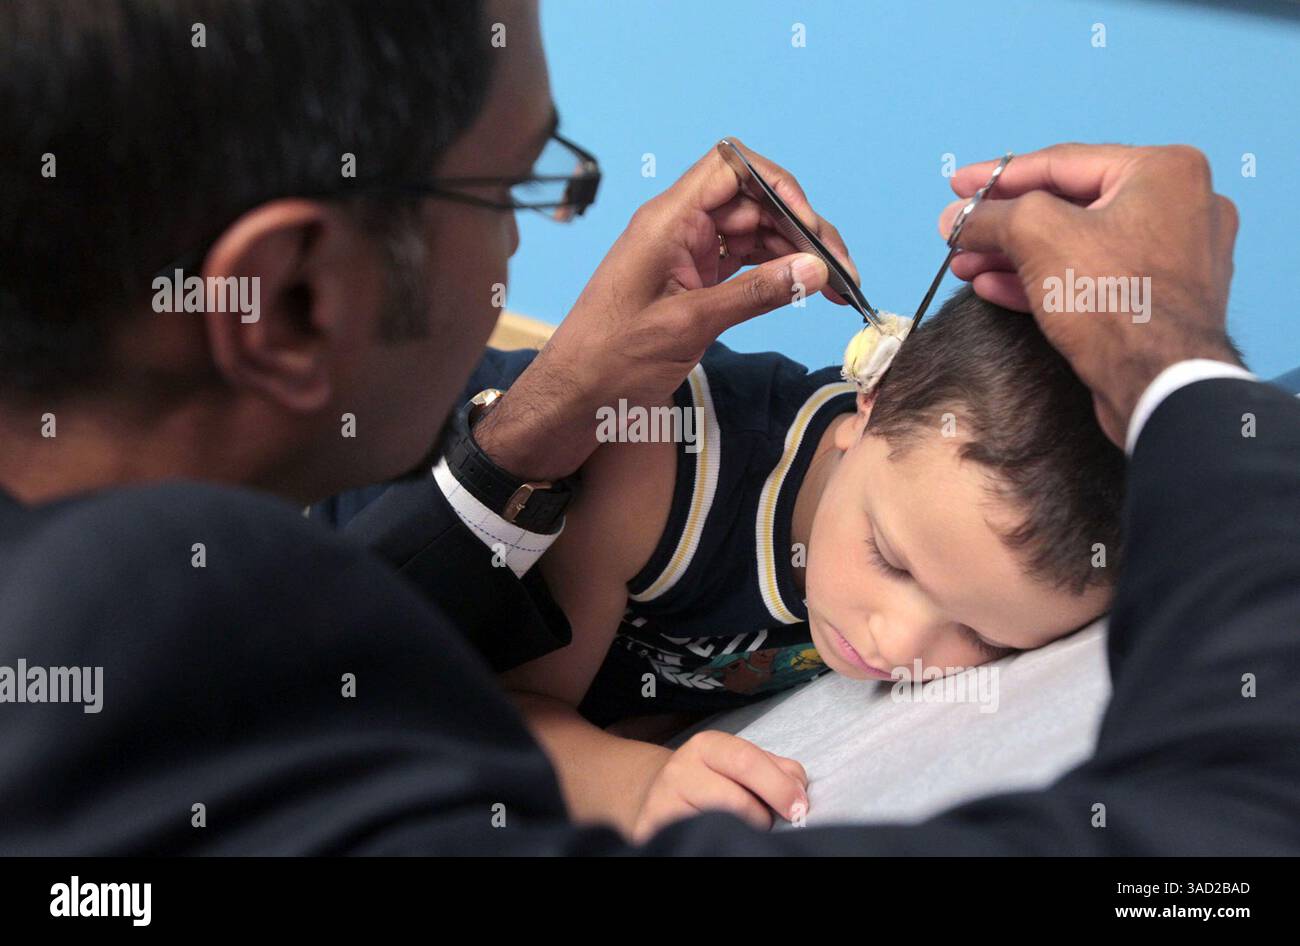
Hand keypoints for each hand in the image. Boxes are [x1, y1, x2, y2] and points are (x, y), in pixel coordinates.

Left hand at [477, 138, 856, 480]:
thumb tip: (815, 271)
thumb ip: (755, 294)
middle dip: (802, 229)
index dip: (779, 186)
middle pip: (754, 203)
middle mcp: (678, 225)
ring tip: (836, 288)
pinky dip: (775, 274)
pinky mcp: (691, 280)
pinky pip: (742, 262)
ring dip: (796, 255)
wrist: (572, 397)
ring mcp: (685, 252)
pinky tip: (803, 291)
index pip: (732, 167)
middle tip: (842, 271)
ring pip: (754, 233)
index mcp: (667, 218)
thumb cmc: (611, 359)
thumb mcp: (688, 325)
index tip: (812, 227)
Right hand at [631, 730, 808, 843]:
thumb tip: (798, 788)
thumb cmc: (711, 780)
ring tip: (745, 827)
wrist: (658, 795)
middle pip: (736, 798)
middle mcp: (681, 769)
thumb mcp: (738, 763)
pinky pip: (699, 838)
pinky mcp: (654, 828)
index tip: (800, 807)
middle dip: (765, 815)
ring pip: (720, 824)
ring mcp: (664, 801)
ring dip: (745, 831)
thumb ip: (773, 768)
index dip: (779, 786)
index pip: (747, 761)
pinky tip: (723, 836)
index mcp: (707, 746)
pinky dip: (720, 839)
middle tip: (779, 822)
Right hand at [938, 143, 1241, 444]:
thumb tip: (956, 218)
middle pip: (1068, 205)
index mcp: (1164, 170)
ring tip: (965, 266)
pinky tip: (994, 286)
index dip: (998, 175)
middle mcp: (1178, 205)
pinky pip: (1092, 275)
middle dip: (1003, 224)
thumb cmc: (1113, 298)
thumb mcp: (1037, 236)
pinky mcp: (1157, 299)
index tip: (957, 187)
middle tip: (958, 234)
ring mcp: (1173, 255)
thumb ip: (991, 216)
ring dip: (1014, 255)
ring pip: (1076, 244)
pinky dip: (1043, 278)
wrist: (1159, 384)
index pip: (1062, 163)